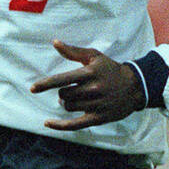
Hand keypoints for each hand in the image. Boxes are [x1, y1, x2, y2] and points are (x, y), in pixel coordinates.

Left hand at [29, 39, 145, 130]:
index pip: (62, 79)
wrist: (134, 87)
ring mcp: (96, 105)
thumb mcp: (95, 57)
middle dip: (63, 92)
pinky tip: (47, 123)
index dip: (46, 84)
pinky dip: (59, 125)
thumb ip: (73, 51)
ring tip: (76, 98)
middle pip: (64, 94)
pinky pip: (74, 125)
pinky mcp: (98, 118)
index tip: (33, 88)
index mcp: (90, 73)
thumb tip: (55, 42)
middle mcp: (93, 89)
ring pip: (68, 107)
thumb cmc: (110, 69)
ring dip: (66, 103)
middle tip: (72, 90)